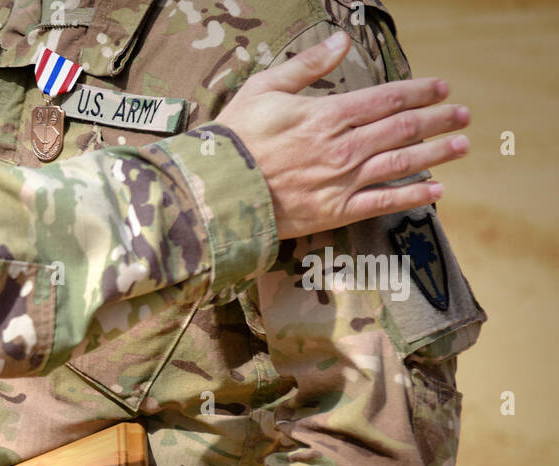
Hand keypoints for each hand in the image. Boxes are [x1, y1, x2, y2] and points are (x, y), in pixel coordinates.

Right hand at [215, 31, 470, 238]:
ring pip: (400, 163)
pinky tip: (437, 189)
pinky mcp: (333, 212)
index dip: (419, 91)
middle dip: (437, 119)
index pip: (386, 99)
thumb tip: (341, 41)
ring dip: (436, 153)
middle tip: (462, 115)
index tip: (441, 88)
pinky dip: (413, 195)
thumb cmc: (233, 139)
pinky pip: (383, 202)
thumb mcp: (263, 89)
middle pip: (401, 129)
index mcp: (326, 115)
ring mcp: (341, 182)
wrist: (215, 192)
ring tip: (461, 145)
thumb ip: (306, 66)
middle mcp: (341, 148)